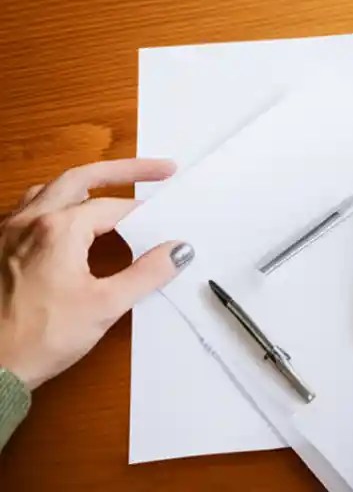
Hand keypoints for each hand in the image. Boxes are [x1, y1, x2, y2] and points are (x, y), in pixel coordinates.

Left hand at [0, 159, 193, 388]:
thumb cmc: (41, 337)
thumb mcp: (106, 306)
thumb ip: (147, 272)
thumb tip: (179, 250)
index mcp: (59, 230)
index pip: (114, 208)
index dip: (145, 214)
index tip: (166, 223)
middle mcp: (30, 221)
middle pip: (82, 178)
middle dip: (124, 171)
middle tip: (159, 170)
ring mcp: (8, 232)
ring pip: (50, 189)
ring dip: (84, 183)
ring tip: (110, 187)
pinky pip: (28, 208)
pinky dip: (55, 201)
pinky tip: (65, 217)